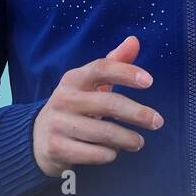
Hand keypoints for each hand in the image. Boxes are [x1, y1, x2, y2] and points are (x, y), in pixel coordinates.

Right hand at [32, 35, 164, 177]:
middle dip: (138, 114)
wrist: (38, 138)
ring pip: (105, 133)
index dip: (126, 72)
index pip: (101, 68)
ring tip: (138, 142)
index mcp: (73, 79)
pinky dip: (109, 154)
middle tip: (157, 122)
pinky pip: (94, 154)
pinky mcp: (57, 148)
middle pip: (109, 103)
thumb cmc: (74, 106)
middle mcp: (64, 98)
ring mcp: (58, 123)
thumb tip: (134, 40)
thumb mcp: (90, 84)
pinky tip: (113, 152)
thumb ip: (114, 62)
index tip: (149, 82)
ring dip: (127, 139)